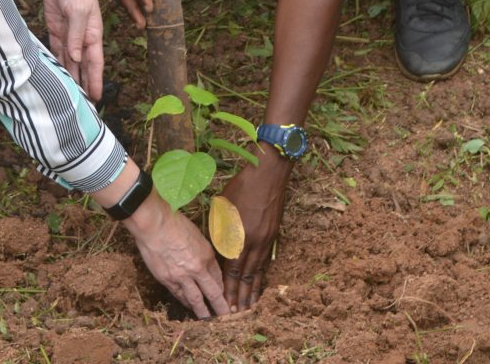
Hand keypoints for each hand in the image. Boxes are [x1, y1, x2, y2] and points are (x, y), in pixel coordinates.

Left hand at [42, 0, 103, 101]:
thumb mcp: (78, 10)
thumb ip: (77, 35)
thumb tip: (76, 58)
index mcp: (93, 33)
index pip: (95, 62)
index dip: (95, 80)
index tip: (96, 99)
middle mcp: (82, 36)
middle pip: (82, 65)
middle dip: (82, 83)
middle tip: (80, 105)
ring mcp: (68, 33)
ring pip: (68, 60)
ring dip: (68, 75)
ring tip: (66, 95)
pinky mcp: (55, 27)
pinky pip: (55, 49)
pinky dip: (55, 61)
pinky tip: (54, 74)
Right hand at [124, 191, 229, 318]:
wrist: (153, 224)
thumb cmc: (174, 222)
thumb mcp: (196, 233)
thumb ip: (202, 251)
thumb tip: (205, 263)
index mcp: (206, 254)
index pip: (218, 276)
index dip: (222, 287)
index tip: (225, 294)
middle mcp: (197, 268)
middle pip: (212, 293)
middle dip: (221, 307)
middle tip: (226, 317)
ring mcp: (181, 276)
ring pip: (195, 300)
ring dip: (202, 312)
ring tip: (207, 319)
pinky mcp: (166, 280)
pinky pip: (178, 295)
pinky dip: (184, 301)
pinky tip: (187, 305)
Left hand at [218, 149, 291, 311]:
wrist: (269, 173)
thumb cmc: (241, 186)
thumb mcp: (222, 206)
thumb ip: (219, 229)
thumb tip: (215, 248)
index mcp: (239, 235)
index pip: (231, 270)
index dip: (226, 288)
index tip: (222, 303)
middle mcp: (254, 242)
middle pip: (245, 276)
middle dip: (239, 297)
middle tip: (234, 316)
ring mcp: (266, 240)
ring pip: (258, 272)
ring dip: (252, 291)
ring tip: (247, 308)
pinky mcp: (274, 235)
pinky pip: (265, 262)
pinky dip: (261, 276)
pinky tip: (259, 285)